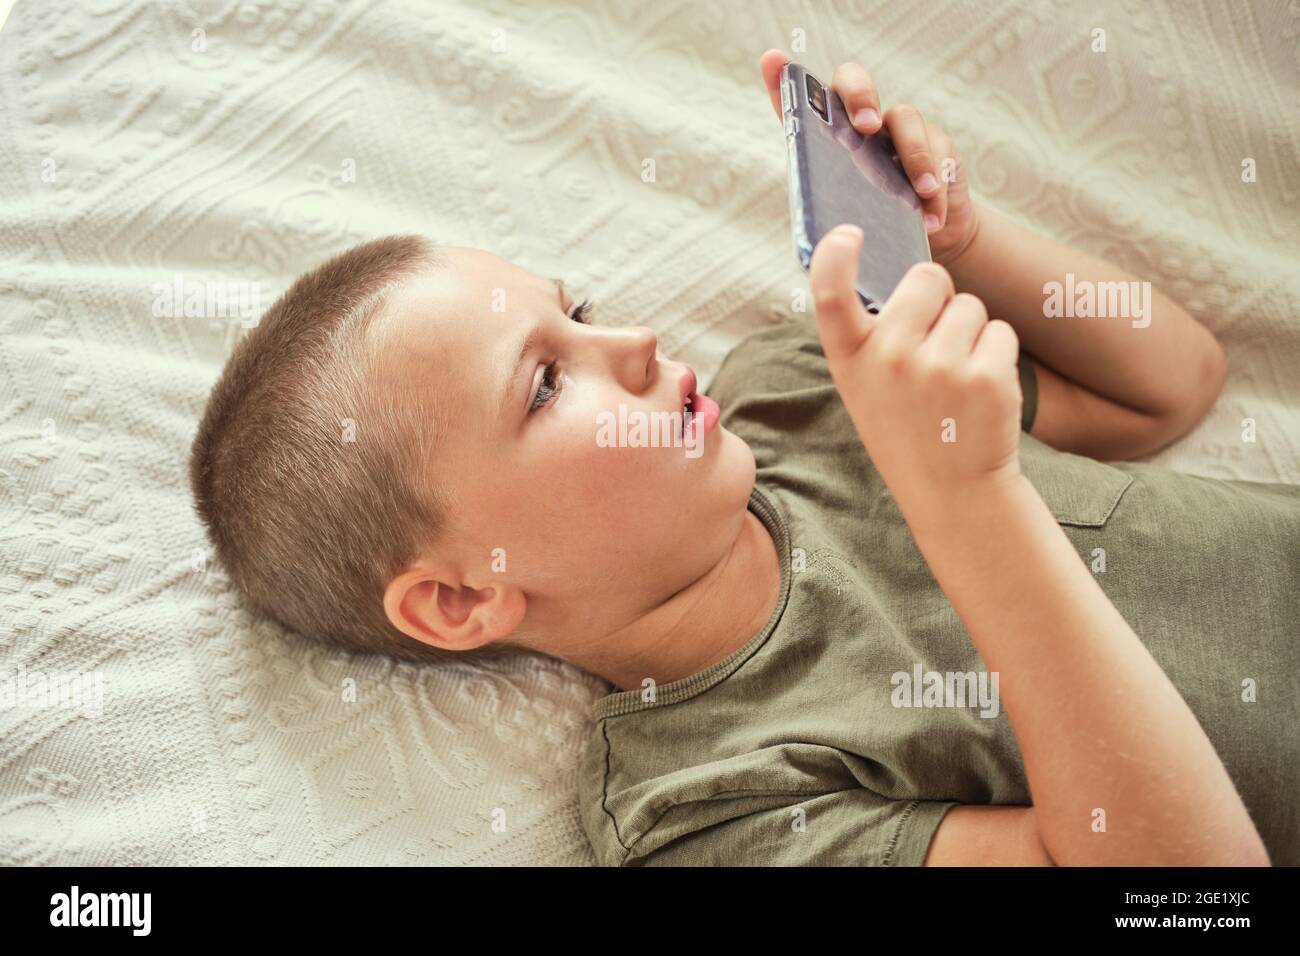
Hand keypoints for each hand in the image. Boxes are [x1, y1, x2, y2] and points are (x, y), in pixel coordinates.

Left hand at [760, 50, 979, 265]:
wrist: (928, 238)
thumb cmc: (876, 221)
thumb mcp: (844, 215)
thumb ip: (826, 210)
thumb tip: (816, 238)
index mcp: (830, 135)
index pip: (803, 99)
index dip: (784, 76)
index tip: (772, 61)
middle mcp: (861, 121)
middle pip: (855, 82)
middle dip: (859, 95)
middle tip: (866, 125)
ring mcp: (900, 128)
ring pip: (905, 117)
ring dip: (914, 153)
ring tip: (919, 190)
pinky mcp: (937, 144)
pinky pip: (939, 155)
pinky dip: (936, 191)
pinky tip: (931, 218)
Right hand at [808, 224, 1022, 510]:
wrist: (954, 492)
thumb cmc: (908, 428)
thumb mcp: (866, 385)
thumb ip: (870, 335)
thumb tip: (901, 273)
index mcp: (851, 359)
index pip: (830, 294)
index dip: (835, 254)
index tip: (850, 233)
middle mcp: (888, 358)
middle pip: (928, 277)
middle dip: (939, 300)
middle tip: (934, 350)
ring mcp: (938, 366)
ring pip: (970, 305)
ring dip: (971, 333)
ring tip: (956, 382)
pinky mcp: (984, 374)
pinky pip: (1000, 331)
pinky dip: (997, 355)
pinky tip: (980, 393)